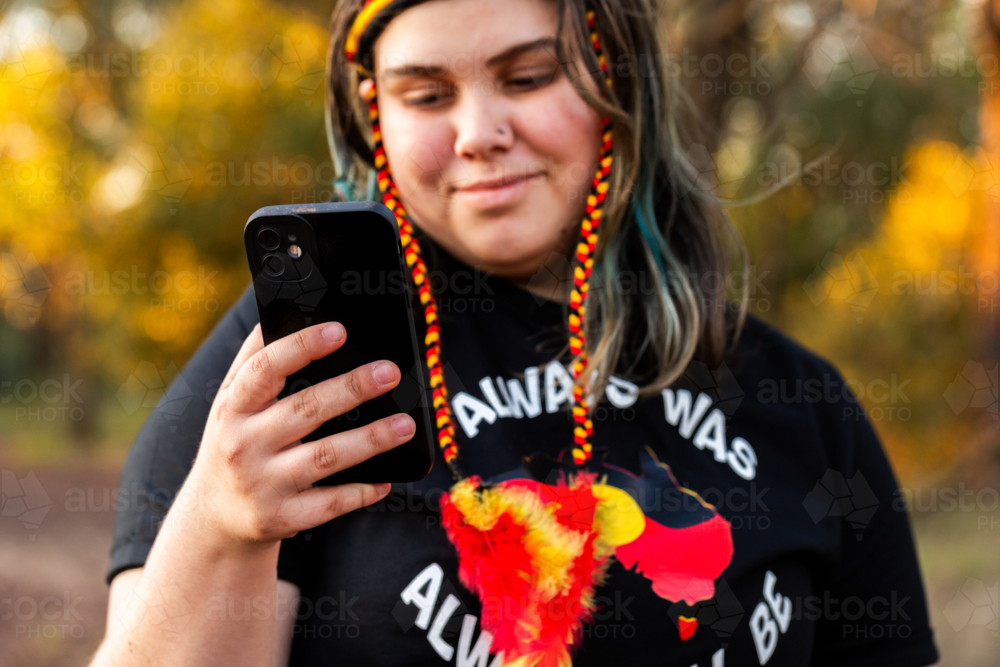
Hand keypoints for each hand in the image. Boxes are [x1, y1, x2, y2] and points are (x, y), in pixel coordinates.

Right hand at [181, 322, 413, 546]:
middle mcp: (244, 445)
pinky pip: (329, 504)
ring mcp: (262, 484)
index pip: (264, 369)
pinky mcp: (282, 519)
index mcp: (233, 407)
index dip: (301, 347)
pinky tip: (387, 480)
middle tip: (391, 372)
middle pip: (306, 410)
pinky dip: (360, 492)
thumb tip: (285, 311)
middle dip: (352, 389)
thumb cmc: (236, 441)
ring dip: (370, 440)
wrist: (214, 516)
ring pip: (325, 457)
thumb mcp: (231, 403)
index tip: (339, 330)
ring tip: (405, 424)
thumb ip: (255, 360)